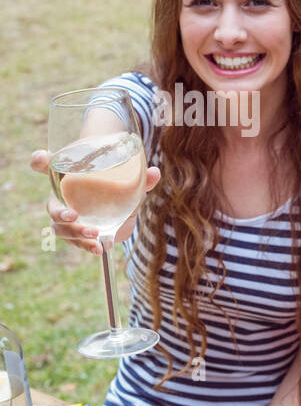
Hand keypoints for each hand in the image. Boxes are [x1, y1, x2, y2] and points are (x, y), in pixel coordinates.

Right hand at [31, 148, 159, 253]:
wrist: (118, 206)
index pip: (45, 165)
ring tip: (93, 236)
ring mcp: (66, 218)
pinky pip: (74, 241)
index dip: (40, 161)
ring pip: (60, 227)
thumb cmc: (116, 186)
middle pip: (51, 206)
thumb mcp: (128, 181)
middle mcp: (61, 197)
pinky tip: (99, 249)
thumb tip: (154, 173)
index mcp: (67, 178)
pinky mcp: (76, 233)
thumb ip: (140, 179)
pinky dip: (85, 246)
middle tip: (73, 215)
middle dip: (59, 212)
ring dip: (74, 233)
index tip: (43, 156)